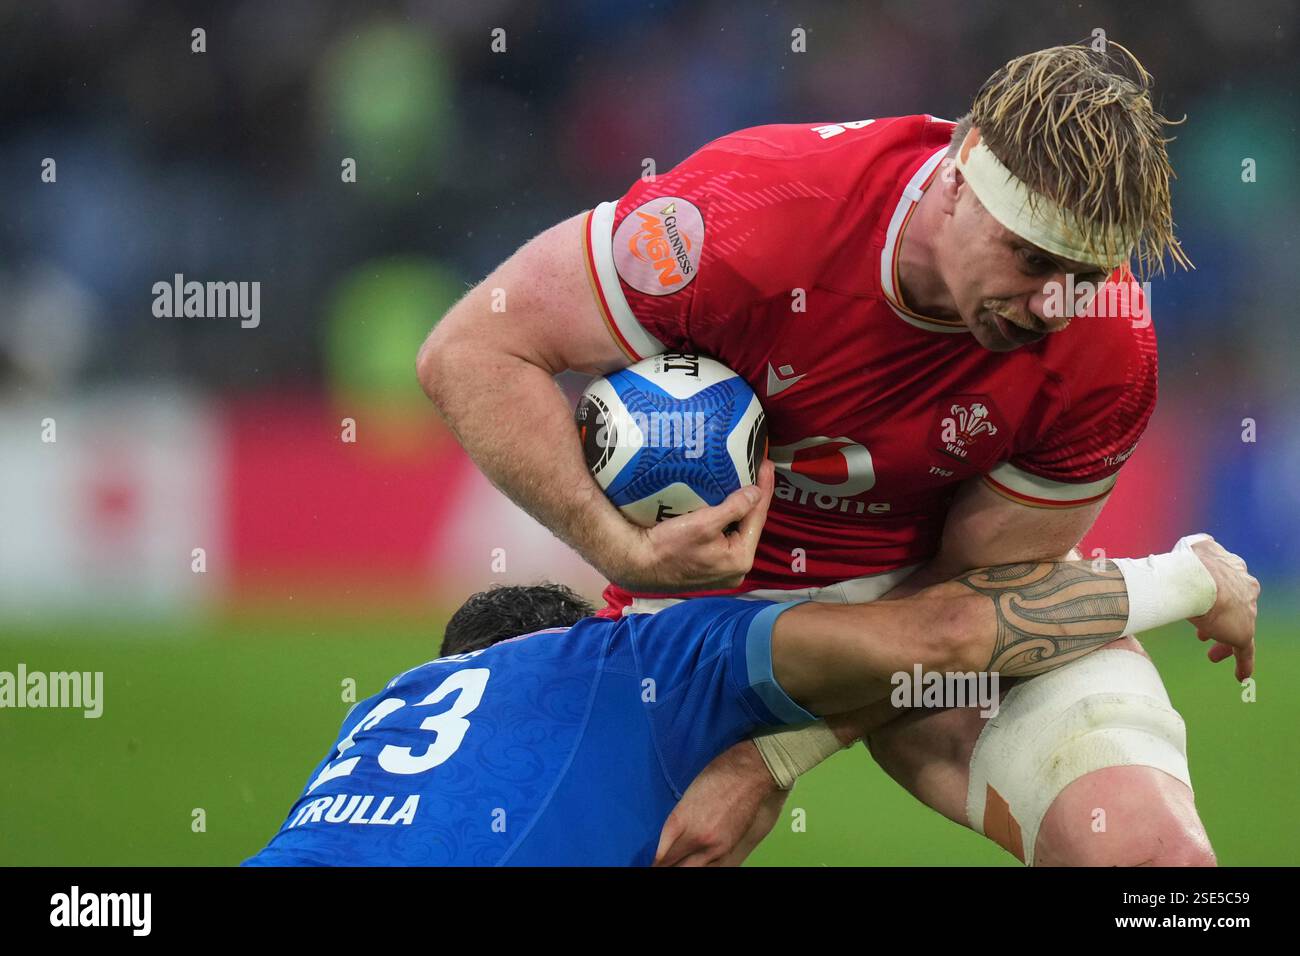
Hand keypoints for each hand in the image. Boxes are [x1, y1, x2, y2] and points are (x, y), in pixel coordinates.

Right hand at [614, 460, 774, 592]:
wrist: (637, 564)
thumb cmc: (668, 545)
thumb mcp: (704, 523)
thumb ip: (734, 507)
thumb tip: (756, 492)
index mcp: (740, 559)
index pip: (758, 517)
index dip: (764, 489)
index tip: (768, 464)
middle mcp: (736, 569)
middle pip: (750, 526)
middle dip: (755, 499)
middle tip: (759, 471)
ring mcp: (722, 570)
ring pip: (737, 532)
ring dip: (741, 510)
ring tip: (747, 483)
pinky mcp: (709, 567)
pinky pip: (725, 539)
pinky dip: (728, 521)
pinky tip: (727, 505)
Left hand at [654, 738, 779, 865]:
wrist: (750, 774)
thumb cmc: (716, 775)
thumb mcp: (687, 794)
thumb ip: (676, 820)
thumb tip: (665, 839)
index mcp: (681, 820)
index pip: (660, 854)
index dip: (652, 860)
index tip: (648, 860)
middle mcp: (697, 838)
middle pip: (673, 864)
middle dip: (664, 865)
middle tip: (656, 864)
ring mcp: (714, 846)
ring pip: (691, 868)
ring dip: (680, 866)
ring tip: (674, 863)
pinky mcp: (728, 847)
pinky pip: (708, 865)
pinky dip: (698, 865)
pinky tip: (693, 862)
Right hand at [1187, 536, 1258, 681]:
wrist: (1196, 579)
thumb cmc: (1184, 565)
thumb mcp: (1187, 554)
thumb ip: (1186, 557)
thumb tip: (1174, 560)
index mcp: (1232, 566)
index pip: (1228, 584)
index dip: (1214, 596)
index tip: (1201, 606)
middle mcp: (1244, 586)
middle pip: (1235, 607)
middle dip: (1220, 619)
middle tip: (1203, 633)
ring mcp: (1246, 610)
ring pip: (1238, 629)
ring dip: (1224, 642)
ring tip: (1212, 654)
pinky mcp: (1244, 632)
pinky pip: (1245, 651)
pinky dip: (1243, 664)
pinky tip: (1240, 676)